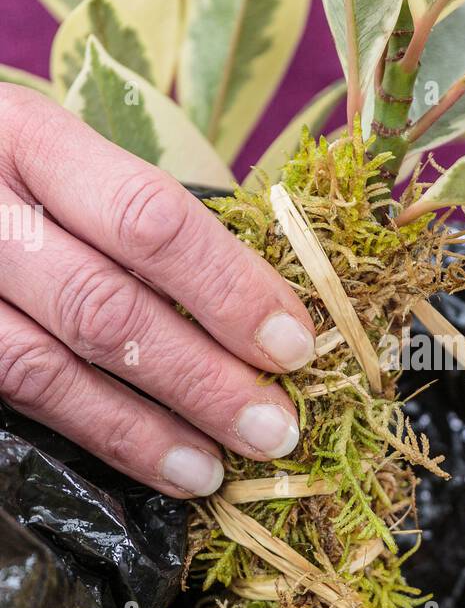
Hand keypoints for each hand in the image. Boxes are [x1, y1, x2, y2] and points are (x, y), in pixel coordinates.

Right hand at [0, 86, 315, 496]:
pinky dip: (95, 435)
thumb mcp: (64, 160)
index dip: (228, 288)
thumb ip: (138, 217)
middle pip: (103, 305)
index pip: (148, 218)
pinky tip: (154, 465)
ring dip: (146, 429)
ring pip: (47, 368)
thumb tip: (259, 306)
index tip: (293, 343)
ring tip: (214, 468)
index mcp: (30, 139)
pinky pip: (16, 397)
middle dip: (201, 377)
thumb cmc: (11, 173)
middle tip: (273, 427)